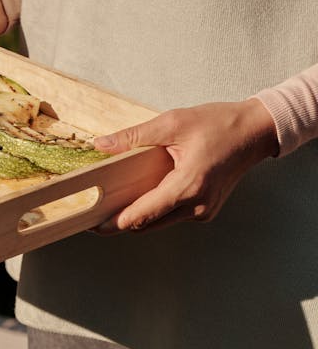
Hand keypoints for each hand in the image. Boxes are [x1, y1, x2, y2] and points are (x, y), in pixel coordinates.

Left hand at [94, 99, 278, 232]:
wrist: (256, 132)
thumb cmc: (219, 124)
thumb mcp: (172, 123)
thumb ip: (134, 136)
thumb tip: (101, 144)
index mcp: (188, 186)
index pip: (143, 215)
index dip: (114, 222)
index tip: (92, 224)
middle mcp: (197, 206)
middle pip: (147, 225)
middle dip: (120, 222)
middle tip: (93, 215)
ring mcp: (203, 212)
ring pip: (159, 223)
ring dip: (138, 216)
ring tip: (112, 205)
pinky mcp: (206, 211)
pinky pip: (172, 217)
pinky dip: (155, 210)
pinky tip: (141, 196)